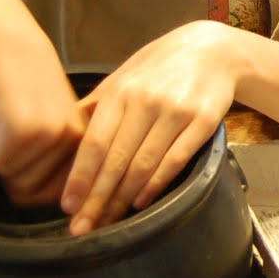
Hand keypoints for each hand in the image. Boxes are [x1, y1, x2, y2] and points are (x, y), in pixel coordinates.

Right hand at [0, 17, 83, 209]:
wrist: (7, 37)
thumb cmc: (23, 77)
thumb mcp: (54, 115)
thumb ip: (60, 153)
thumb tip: (58, 201)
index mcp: (87, 138)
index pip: (61, 195)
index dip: (35, 189)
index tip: (27, 168)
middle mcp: (76, 138)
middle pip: (32, 193)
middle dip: (14, 168)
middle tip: (15, 128)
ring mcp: (53, 133)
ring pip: (14, 178)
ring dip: (1, 153)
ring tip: (11, 116)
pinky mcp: (26, 128)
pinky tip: (1, 113)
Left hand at [60, 21, 241, 234]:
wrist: (213, 50)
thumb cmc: (162, 65)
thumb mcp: (124, 75)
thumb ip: (98, 105)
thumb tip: (65, 135)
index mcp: (121, 91)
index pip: (94, 143)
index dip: (80, 178)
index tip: (67, 205)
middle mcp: (146, 101)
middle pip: (116, 160)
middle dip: (96, 199)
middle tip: (82, 227)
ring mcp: (176, 112)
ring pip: (144, 165)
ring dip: (123, 198)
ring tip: (108, 221)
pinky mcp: (203, 121)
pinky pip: (175, 160)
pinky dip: (156, 185)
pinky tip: (141, 202)